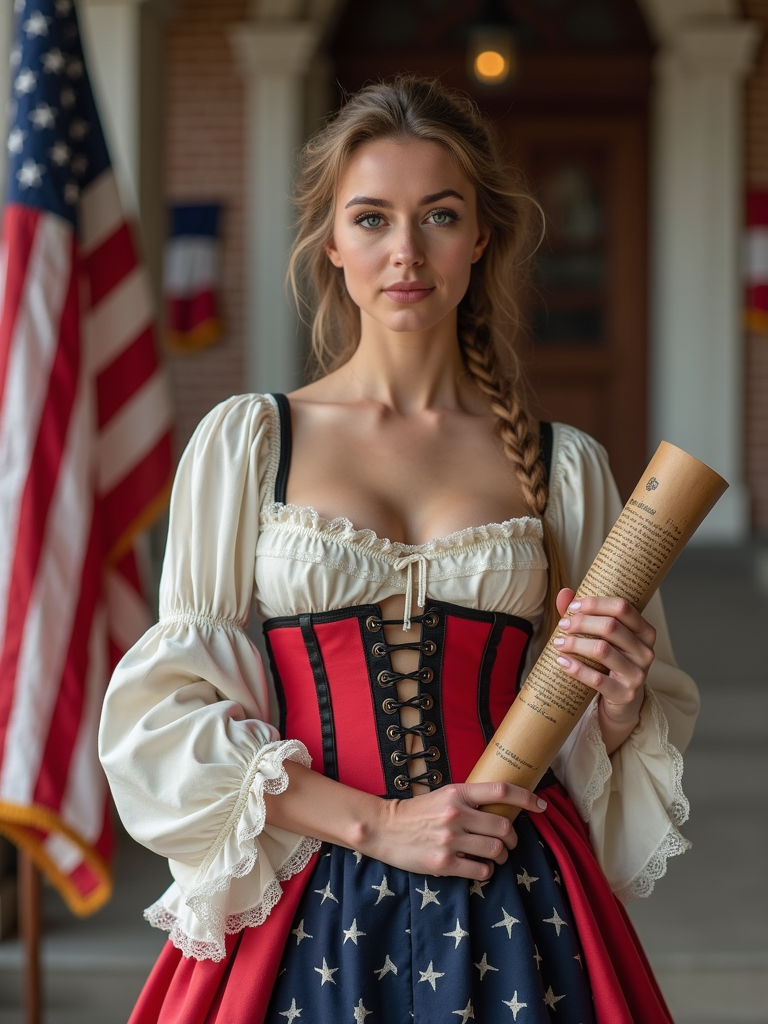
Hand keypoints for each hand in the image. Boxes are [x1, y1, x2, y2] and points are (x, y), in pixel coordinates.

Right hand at [363, 782, 546, 880]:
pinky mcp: (444, 863)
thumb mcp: (444, 795)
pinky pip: (481, 871)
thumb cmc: (417, 812)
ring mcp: (450, 840)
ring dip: (501, 856)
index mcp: (458, 793)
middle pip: (504, 826)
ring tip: (494, 856)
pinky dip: (486, 871)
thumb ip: (470, 800)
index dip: (526, 797)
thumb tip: (504, 808)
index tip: (541, 805)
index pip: (501, 791)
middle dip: (512, 838)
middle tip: (508, 842)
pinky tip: (478, 867)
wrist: (384, 829)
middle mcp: (456, 814)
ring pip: (496, 850)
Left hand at [551, 588, 654, 746]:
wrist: (623, 701)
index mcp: (644, 631)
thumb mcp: (603, 637)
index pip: (622, 607)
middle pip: (610, 626)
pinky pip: (596, 679)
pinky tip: (562, 661)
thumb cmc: (611, 661)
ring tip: (558, 642)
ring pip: (602, 650)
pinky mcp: (624, 694)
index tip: (572, 607)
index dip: (595, 603)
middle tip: (562, 624)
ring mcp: (637, 674)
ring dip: (575, 643)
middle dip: (581, 622)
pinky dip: (575, 668)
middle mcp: (645, 651)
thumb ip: (585, 614)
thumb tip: (564, 592)